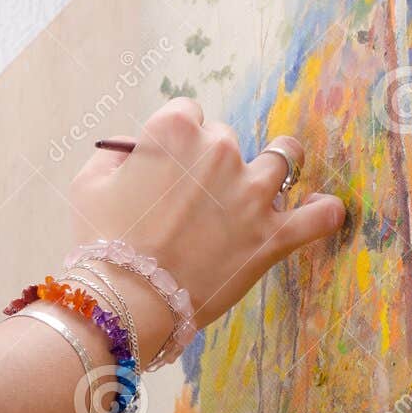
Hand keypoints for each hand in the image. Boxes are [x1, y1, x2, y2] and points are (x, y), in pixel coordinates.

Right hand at [67, 98, 346, 334]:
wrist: (126, 299)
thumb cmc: (100, 240)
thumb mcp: (88, 184)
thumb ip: (115, 155)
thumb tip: (134, 152)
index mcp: (175, 132)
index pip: (187, 112)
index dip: (175, 136)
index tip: (168, 161)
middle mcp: (220, 152)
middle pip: (228, 138)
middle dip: (212, 160)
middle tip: (194, 195)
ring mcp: (253, 193)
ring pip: (286, 158)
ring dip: (275, 168)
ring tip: (261, 187)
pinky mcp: (274, 234)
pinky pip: (321, 215)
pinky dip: (323, 212)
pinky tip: (318, 210)